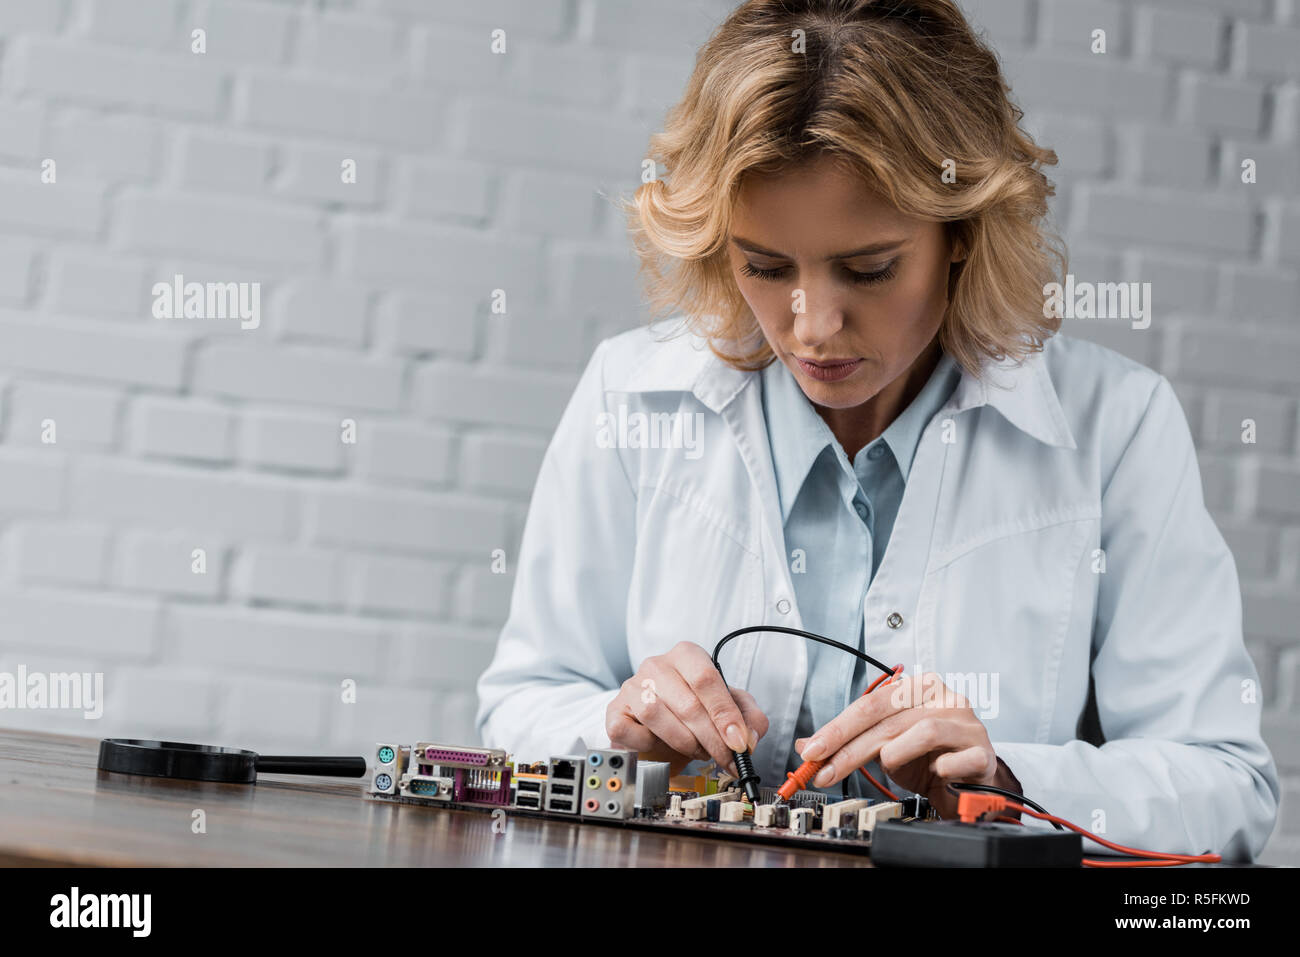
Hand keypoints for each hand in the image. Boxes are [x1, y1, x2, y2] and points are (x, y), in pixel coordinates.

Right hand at [607, 641, 768, 775]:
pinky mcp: (615, 711)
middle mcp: (656, 665)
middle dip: (712, 739)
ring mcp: (631, 687)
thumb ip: (749, 718)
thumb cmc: (693, 711)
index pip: (707, 678)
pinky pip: (630, 730)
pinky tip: (661, 744)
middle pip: (687, 703)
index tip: (738, 742)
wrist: (658, 724)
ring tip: (696, 750)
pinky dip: (650, 744)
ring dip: (684, 742)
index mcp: (687, 655)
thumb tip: (748, 739)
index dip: (725, 714)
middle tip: (725, 758)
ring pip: (657, 715)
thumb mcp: (730, 707)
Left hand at [793, 671, 1015, 819]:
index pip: (869, 703)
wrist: (969, 782)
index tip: (811, 750)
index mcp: (916, 688)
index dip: (836, 728)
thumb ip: (849, 742)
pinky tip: (935, 773)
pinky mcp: (983, 751)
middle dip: (849, 747)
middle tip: (825, 770)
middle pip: (888, 717)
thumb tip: (806, 746)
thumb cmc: (927, 759)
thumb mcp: (884, 747)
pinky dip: (941, 768)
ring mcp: (966, 723)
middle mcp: (942, 697)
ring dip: (896, 752)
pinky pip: (957, 758)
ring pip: (924, 730)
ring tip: (888, 765)